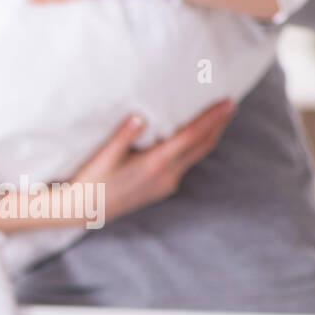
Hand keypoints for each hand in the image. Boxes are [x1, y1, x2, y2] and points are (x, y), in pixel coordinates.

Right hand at [70, 99, 235, 224]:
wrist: (84, 211)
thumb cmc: (91, 180)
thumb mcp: (104, 156)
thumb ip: (123, 136)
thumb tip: (140, 117)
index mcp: (155, 163)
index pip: (191, 136)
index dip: (211, 119)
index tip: (227, 103)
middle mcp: (167, 175)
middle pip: (201, 146)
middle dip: (218, 125)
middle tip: (230, 104)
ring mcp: (166, 184)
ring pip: (195, 156)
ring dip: (209, 136)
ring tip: (217, 118)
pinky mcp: (162, 188)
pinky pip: (185, 163)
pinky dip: (195, 147)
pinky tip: (191, 139)